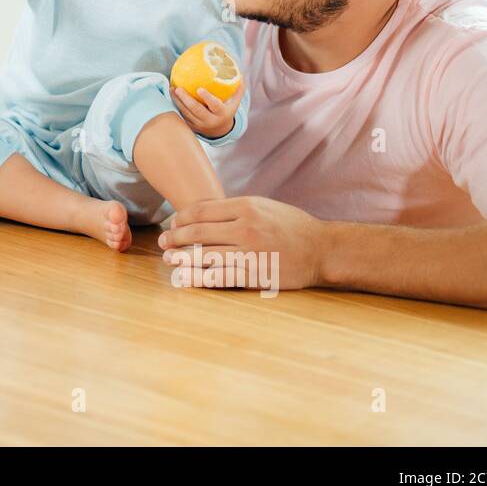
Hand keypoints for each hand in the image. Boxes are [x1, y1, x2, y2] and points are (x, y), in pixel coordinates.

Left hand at [157, 196, 327, 290]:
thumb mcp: (264, 206)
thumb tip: (202, 212)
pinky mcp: (256, 274)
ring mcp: (250, 252)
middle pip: (198, 232)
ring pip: (205, 256)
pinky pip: (220, 277)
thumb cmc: (292, 226)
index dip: (181, 218)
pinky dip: (199, 279)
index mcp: (246, 207)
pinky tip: (186, 280)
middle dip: (175, 238)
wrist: (323, 249)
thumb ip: (236, 208)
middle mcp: (246, 228)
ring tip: (169, 261)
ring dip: (182, 259)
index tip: (172, 223)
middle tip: (163, 243)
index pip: (202, 211)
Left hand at [171, 78, 244, 138]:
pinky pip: (182, 116)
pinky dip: (176, 106)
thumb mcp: (234, 102)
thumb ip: (238, 89)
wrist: (220, 130)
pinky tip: (172, 96)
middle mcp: (210, 120)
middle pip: (196, 110)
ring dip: (177, 101)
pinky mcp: (192, 127)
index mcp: (221, 113)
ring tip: (172, 89)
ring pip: (186, 113)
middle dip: (186, 99)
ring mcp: (200, 125)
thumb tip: (240, 73)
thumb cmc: (227, 110)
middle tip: (178, 88)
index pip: (214, 105)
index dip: (207, 98)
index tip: (199, 89)